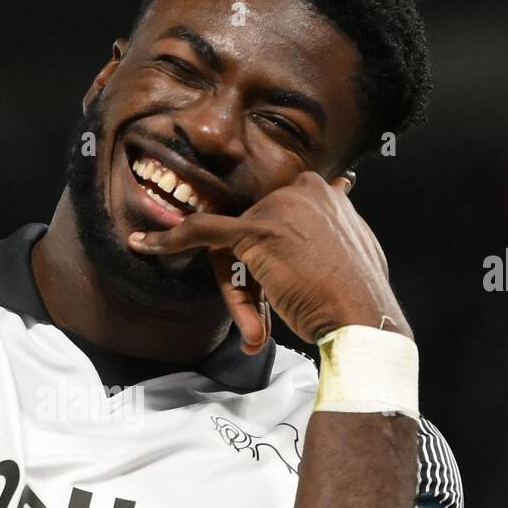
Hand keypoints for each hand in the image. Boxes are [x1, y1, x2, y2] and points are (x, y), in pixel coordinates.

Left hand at [127, 171, 409, 351]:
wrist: (363, 317)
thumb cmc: (360, 297)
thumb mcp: (358, 245)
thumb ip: (342, 218)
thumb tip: (345, 189)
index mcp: (325, 192)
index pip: (279, 212)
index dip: (269, 243)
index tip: (269, 253)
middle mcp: (302, 190)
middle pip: (254, 228)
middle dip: (254, 272)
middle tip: (271, 302)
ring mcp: (278, 208)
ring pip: (235, 243)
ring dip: (240, 288)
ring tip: (253, 319)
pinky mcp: (255, 232)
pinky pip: (202, 233)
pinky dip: (170, 240)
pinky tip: (143, 243)